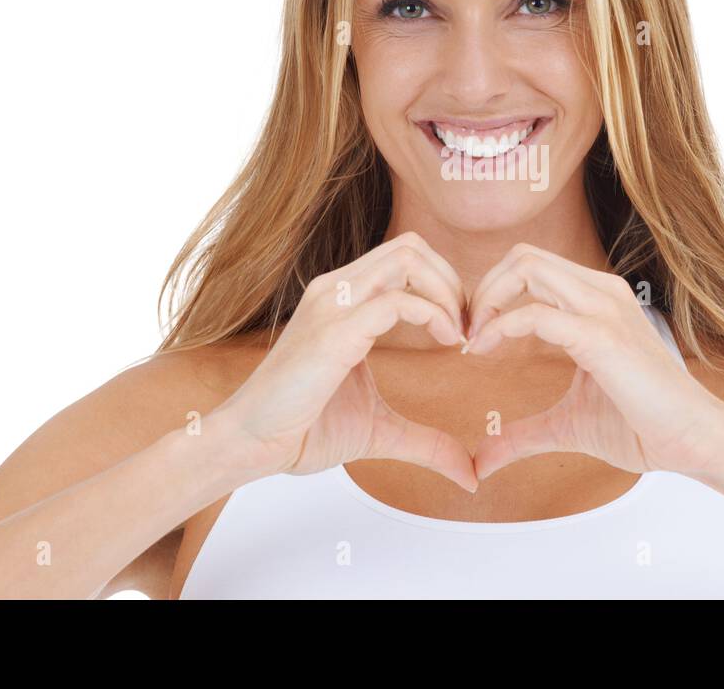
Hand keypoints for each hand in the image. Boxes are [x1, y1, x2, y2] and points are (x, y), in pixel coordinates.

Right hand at [210, 231, 477, 491]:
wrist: (253, 445)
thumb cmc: (305, 430)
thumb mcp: (381, 431)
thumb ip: (427, 443)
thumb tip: (471, 476)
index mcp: (345, 299)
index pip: (406, 257)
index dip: (445, 285)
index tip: (464, 331)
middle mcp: (337, 289)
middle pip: (412, 246)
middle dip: (453, 281)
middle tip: (469, 329)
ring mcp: (333, 304)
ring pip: (407, 258)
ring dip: (447, 291)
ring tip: (459, 334)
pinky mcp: (334, 331)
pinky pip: (396, 301)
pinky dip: (433, 314)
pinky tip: (447, 342)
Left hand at [465, 244, 721, 479]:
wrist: (691, 441)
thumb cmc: (640, 426)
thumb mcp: (567, 425)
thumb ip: (523, 434)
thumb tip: (483, 460)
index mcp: (596, 298)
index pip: (531, 265)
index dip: (492, 293)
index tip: (471, 335)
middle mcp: (601, 292)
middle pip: (522, 255)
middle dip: (483, 289)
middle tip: (465, 333)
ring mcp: (603, 309)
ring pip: (527, 267)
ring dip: (487, 299)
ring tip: (472, 339)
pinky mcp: (602, 337)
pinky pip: (536, 314)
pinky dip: (499, 328)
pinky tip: (481, 351)